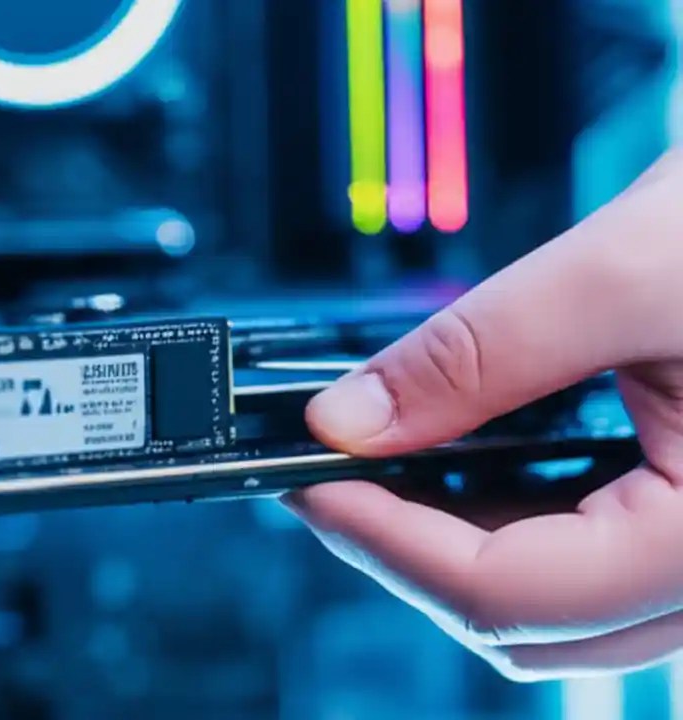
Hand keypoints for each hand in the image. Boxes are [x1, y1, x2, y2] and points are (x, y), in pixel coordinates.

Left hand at [285, 150, 682, 680]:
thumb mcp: (629, 271)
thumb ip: (476, 354)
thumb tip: (348, 418)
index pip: (508, 592)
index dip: (383, 541)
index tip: (305, 482)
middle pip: (522, 618)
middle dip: (406, 549)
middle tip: (330, 469)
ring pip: (549, 603)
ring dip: (450, 539)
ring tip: (385, 458)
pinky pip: (583, 561)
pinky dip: (505, 519)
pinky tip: (460, 455)